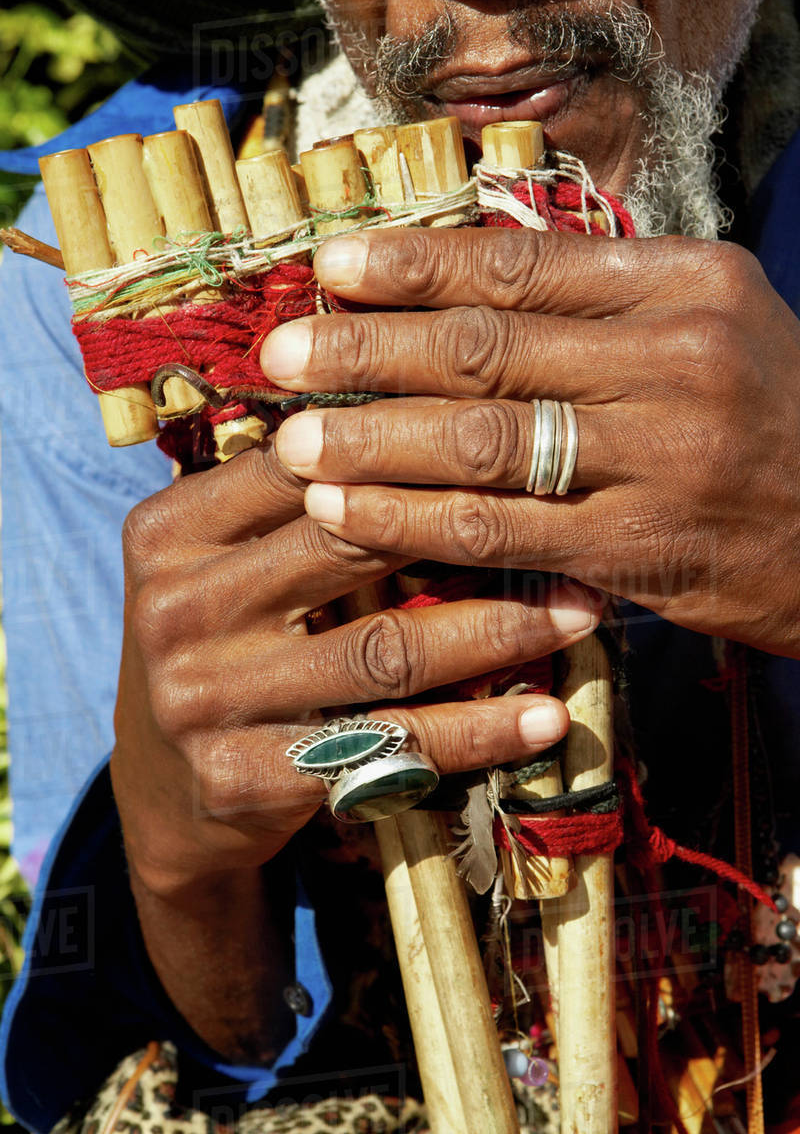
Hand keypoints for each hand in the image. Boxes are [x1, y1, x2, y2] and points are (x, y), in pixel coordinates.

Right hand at [113, 437, 600, 898]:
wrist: (163, 792)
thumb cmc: (218, 644)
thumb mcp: (219, 559)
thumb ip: (286, 497)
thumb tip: (425, 409)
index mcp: (168, 529)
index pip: (304, 462)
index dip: (412, 441)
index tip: (504, 430)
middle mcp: (176, 606)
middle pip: (349, 543)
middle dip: (470, 525)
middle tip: (567, 514)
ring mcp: (205, 698)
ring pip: (385, 648)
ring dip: (499, 631)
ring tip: (580, 612)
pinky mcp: (244, 779)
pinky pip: (388, 746)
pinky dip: (477, 732)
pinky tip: (544, 716)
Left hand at [262, 226, 799, 657]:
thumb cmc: (769, 415)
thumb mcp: (708, 323)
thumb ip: (601, 300)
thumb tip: (465, 273)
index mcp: (685, 284)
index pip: (523, 263)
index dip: (414, 263)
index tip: (331, 264)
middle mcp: (673, 358)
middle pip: (485, 347)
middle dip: (367, 349)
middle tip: (279, 355)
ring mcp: (658, 456)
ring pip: (483, 439)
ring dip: (374, 439)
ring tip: (293, 441)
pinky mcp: (637, 547)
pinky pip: (501, 529)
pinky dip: (414, 520)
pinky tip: (349, 510)